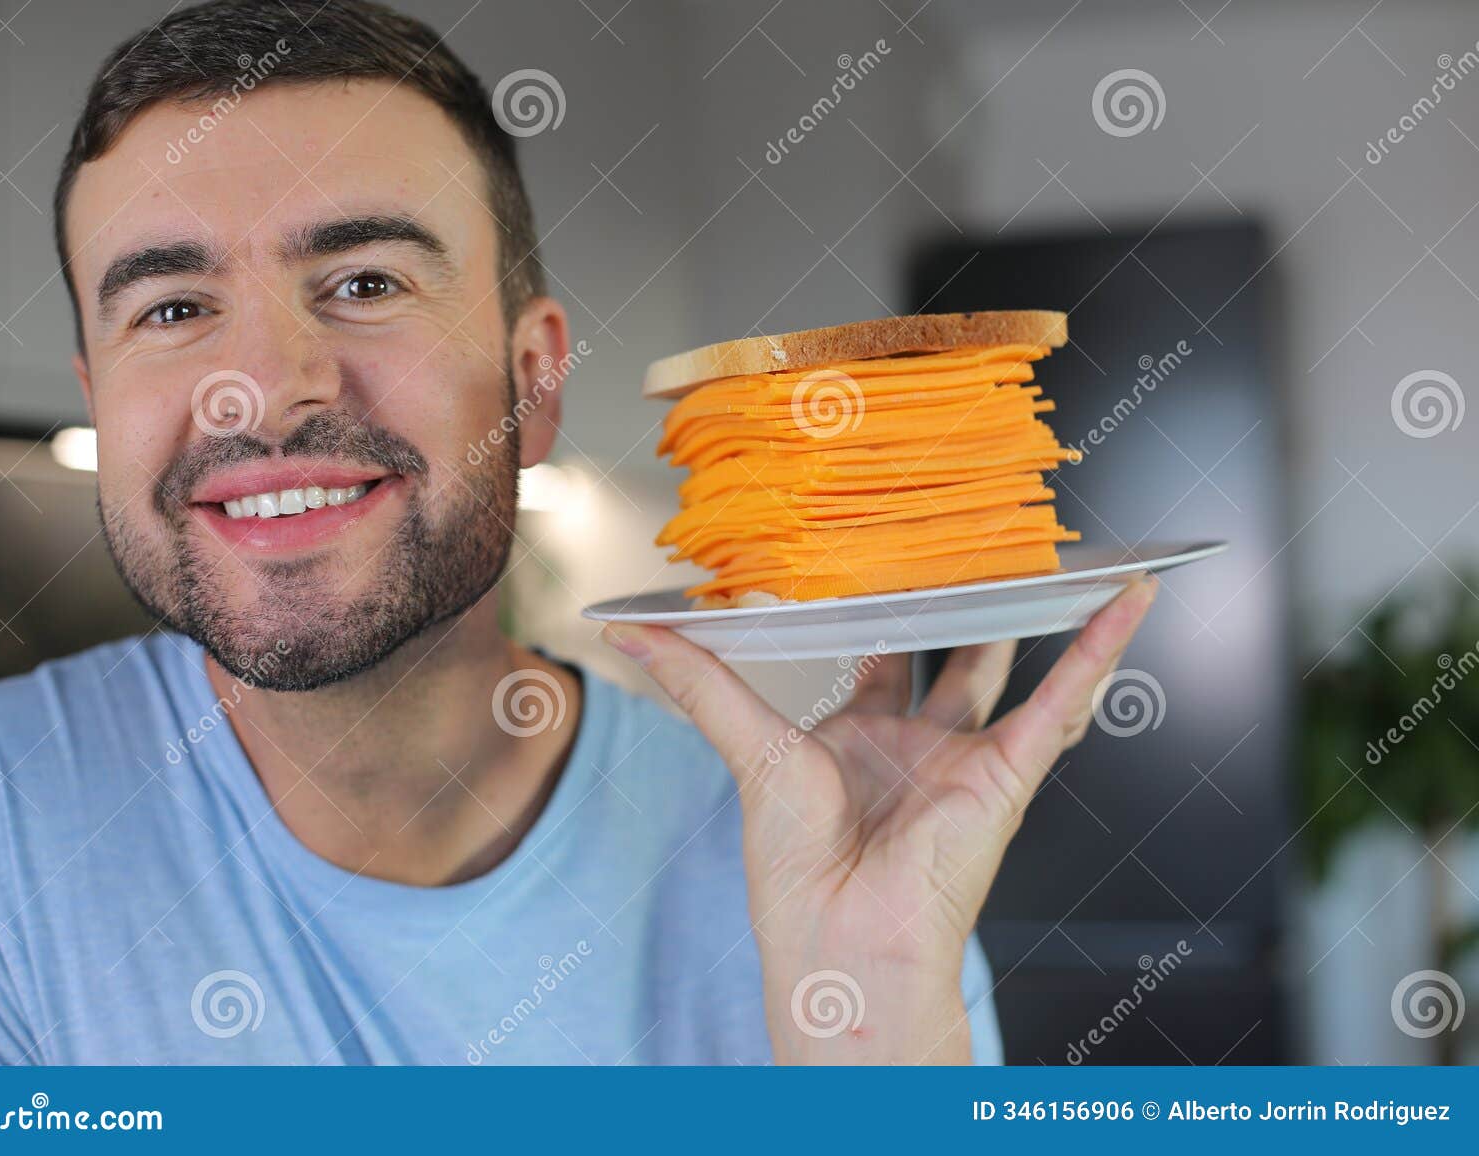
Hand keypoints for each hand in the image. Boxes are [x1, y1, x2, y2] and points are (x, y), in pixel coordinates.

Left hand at [601, 577, 1156, 1063]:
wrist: (845, 938)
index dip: (880, 608)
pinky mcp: (1007, 772)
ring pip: (1007, 669)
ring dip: (1033, 615)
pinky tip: (1126, 602)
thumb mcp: (747, 749)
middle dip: (956, 603)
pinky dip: (1099, 652)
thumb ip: (700, 682)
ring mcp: (963, 757)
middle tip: (968, 539)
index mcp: (857, 739)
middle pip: (944, 655)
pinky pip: (1062, 703)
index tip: (881, 552)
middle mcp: (913, 745)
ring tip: (1055, 553)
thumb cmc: (797, 870)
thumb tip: (628, 632)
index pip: (877, 658)